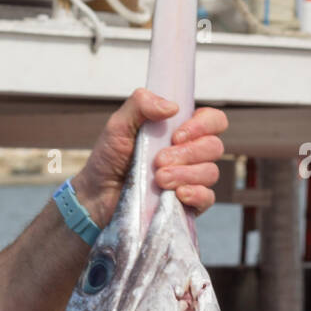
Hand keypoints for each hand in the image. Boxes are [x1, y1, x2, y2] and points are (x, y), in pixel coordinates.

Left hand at [75, 88, 227, 222]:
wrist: (96, 196)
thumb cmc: (108, 159)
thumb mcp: (118, 126)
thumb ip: (140, 104)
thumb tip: (172, 107)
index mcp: (180, 131)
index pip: (213, 121)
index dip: (202, 125)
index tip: (176, 135)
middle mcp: (190, 154)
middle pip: (214, 147)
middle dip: (187, 153)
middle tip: (158, 161)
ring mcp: (191, 180)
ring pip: (210, 172)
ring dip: (185, 174)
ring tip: (158, 179)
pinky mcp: (187, 205)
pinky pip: (208, 199)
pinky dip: (196, 195)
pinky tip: (178, 194)